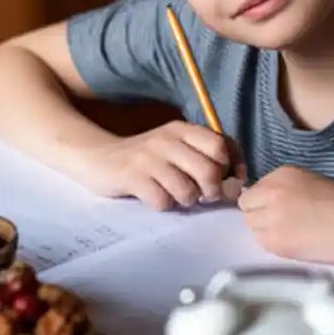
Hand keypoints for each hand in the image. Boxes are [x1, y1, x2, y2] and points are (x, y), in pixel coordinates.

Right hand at [77, 121, 244, 210]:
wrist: (97, 157)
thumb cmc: (146, 158)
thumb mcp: (175, 147)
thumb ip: (204, 157)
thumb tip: (236, 180)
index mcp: (182, 130)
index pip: (221, 145)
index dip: (231, 167)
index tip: (228, 180)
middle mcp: (167, 140)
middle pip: (209, 171)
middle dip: (211, 192)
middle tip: (202, 196)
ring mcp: (149, 158)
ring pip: (187, 190)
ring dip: (186, 200)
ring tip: (175, 195)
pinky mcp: (132, 177)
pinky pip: (162, 201)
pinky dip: (163, 205)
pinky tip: (155, 197)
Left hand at [237, 166, 333, 261]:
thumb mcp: (312, 183)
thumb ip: (285, 190)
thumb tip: (265, 204)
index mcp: (282, 174)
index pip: (254, 191)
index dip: (265, 203)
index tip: (282, 211)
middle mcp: (271, 192)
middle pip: (247, 208)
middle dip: (261, 217)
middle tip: (286, 226)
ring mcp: (270, 217)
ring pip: (252, 227)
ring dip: (266, 232)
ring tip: (294, 235)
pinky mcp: (275, 241)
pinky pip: (262, 244)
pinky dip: (275, 245)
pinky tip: (297, 245)